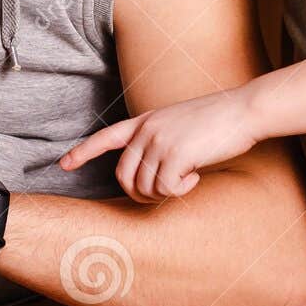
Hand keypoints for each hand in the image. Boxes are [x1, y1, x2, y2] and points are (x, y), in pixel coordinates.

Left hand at [58, 88, 261, 202]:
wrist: (241, 110)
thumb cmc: (215, 121)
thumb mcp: (177, 123)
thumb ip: (157, 140)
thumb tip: (148, 172)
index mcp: (144, 120)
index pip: (104, 138)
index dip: (82, 153)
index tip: (63, 165)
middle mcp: (146, 130)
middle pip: (124, 176)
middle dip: (139, 194)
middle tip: (162, 193)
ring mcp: (159, 141)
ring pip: (145, 187)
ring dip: (164, 193)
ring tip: (185, 178)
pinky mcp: (176, 154)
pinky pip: (166, 189)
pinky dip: (180, 190)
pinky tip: (195, 176)